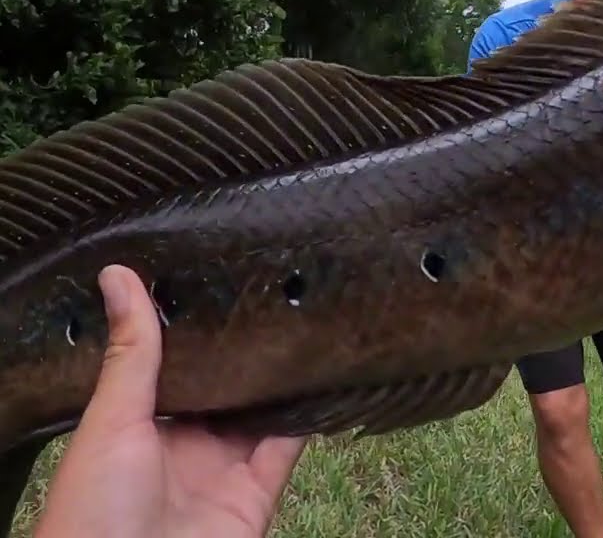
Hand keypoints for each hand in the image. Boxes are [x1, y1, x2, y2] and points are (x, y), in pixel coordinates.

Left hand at [34, 265, 307, 537]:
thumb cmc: (94, 511)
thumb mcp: (111, 420)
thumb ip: (132, 353)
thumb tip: (118, 276)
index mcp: (141, 426)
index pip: (177, 368)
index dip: (200, 331)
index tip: (223, 282)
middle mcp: (186, 445)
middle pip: (226, 388)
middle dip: (249, 350)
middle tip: (276, 290)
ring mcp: (224, 469)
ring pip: (263, 412)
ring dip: (283, 378)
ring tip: (309, 321)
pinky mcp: (258, 492)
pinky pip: (289, 447)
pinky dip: (310, 416)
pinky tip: (325, 375)